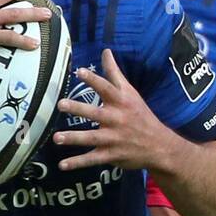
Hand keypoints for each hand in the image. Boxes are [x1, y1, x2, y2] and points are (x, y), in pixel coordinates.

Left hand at [54, 48, 167, 172]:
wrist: (158, 145)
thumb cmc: (140, 115)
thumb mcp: (130, 93)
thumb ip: (115, 73)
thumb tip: (105, 51)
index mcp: (121, 102)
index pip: (106, 88)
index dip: (92, 80)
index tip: (79, 71)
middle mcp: (117, 119)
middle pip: (95, 113)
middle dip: (78, 108)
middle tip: (61, 104)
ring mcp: (113, 138)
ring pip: (91, 138)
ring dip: (74, 138)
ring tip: (56, 138)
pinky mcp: (111, 155)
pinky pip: (92, 159)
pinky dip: (77, 163)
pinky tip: (62, 165)